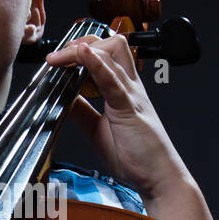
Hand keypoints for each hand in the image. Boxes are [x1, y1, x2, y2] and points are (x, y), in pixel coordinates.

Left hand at [44, 34, 191, 198]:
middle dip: (83, 42)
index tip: (59, 59)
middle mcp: (130, 87)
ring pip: (113, 54)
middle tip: (59, 56)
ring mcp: (131, 95)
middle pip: (112, 45)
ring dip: (83, 50)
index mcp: (124, 90)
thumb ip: (83, 112)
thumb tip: (63, 99)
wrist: (159, 177)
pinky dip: (96, 64)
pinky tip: (83, 55)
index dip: (81, 50)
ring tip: (61, 58)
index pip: (106, 54)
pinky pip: (113, 80)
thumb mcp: (98, 130)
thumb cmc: (137, 156)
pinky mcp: (130, 108)